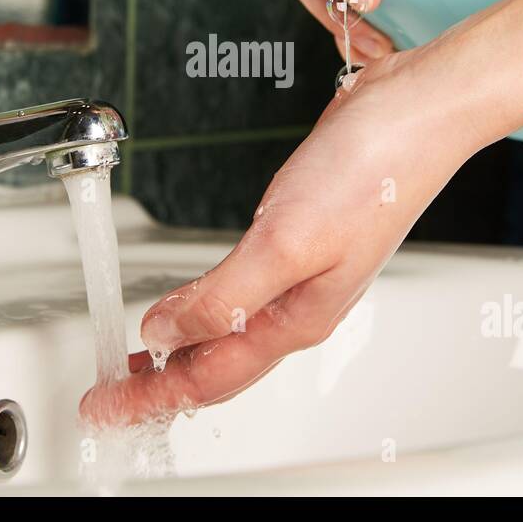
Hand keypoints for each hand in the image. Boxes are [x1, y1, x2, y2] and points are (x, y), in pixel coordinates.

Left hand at [80, 40, 484, 425]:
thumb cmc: (373, 173)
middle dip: (158, 387)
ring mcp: (300, 273)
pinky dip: (200, 308)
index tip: (104, 409)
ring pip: (225, 333)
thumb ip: (223, 297)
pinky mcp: (296, 237)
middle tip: (108, 396)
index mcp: (297, 318)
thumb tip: (164, 335)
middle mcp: (298, 305)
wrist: (418, 112)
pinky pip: (237, 293)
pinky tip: (187, 303)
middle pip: (215, 365)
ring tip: (137, 363)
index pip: (208, 379)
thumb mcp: (286, 242)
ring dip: (177, 353)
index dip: (150, 400)